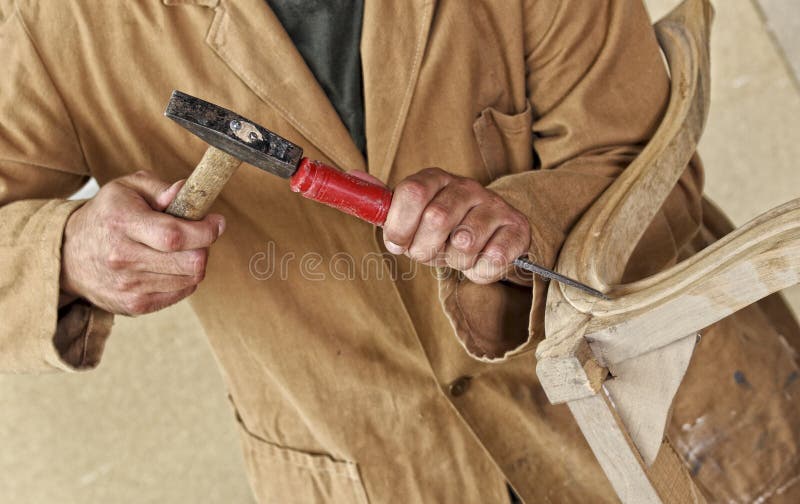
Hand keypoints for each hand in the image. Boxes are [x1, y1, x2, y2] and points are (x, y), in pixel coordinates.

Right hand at [60, 171, 225, 314]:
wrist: (69, 255)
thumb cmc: (108, 215)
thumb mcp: (128, 188)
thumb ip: (160, 187)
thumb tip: (185, 192)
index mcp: (122, 223)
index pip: (175, 235)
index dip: (205, 231)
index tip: (217, 223)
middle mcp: (123, 257)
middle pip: (190, 262)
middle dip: (204, 247)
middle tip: (199, 236)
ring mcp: (128, 286)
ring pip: (190, 279)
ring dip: (195, 263)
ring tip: (181, 250)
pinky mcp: (134, 305)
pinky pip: (180, 294)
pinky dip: (184, 279)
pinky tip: (170, 266)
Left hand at [358, 167, 530, 283]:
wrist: (493, 233)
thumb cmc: (444, 227)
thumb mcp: (412, 215)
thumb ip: (385, 203)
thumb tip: (351, 179)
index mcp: (435, 179)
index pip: (410, 191)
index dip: (399, 225)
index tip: (398, 243)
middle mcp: (466, 186)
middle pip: (436, 219)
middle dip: (425, 249)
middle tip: (429, 252)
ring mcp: (494, 206)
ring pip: (465, 243)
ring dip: (454, 261)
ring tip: (456, 255)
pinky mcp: (517, 228)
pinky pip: (492, 260)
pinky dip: (479, 272)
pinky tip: (480, 260)